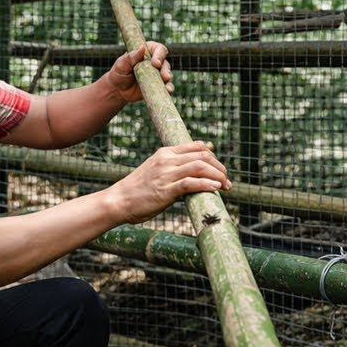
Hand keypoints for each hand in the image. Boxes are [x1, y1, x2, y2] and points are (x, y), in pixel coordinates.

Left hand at [104, 41, 172, 103]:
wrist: (118, 89)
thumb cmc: (119, 72)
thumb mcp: (121, 63)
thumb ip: (131, 56)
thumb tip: (142, 48)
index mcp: (147, 52)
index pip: (158, 49)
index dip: (159, 55)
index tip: (156, 63)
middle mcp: (155, 62)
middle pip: (165, 63)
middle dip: (166, 70)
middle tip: (165, 77)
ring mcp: (158, 75)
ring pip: (167, 75)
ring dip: (168, 80)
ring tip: (167, 87)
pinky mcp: (158, 86)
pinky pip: (166, 87)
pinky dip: (168, 89)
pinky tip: (168, 92)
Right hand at [108, 140, 229, 223]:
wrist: (119, 201)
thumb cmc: (139, 189)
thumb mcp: (157, 171)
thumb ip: (175, 168)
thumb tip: (196, 173)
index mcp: (166, 153)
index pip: (197, 146)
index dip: (213, 156)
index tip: (220, 168)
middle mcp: (167, 160)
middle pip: (202, 155)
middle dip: (219, 167)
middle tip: (227, 180)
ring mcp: (166, 174)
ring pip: (200, 167)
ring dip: (217, 176)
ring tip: (226, 186)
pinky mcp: (165, 189)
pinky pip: (190, 183)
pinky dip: (206, 184)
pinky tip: (215, 189)